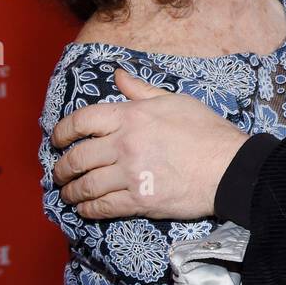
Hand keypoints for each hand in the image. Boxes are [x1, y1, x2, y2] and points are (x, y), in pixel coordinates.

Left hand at [51, 69, 247, 219]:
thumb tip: (118, 75)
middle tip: (59, 172)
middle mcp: (125, 144)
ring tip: (67, 192)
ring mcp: (130, 175)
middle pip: (78, 157)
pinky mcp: (139, 201)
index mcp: (131, 116)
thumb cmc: (206, 131)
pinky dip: (88, 209)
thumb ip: (141, 90)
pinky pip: (103, 207)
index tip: (56, 139)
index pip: (82, 120)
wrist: (229, 167)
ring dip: (71, 190)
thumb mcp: (175, 101)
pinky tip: (85, 208)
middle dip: (62, 167)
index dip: (62, 131)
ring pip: (86, 185)